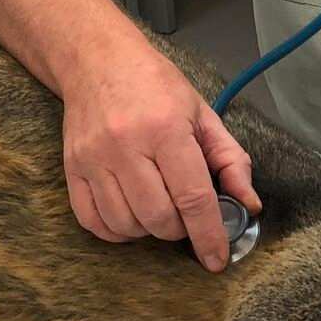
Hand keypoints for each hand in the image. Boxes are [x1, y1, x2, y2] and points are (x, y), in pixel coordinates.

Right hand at [61, 43, 258, 272]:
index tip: (217, 259)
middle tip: (184, 214)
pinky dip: (116, 231)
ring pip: (125, 224)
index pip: (193, 197)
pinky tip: (130, 218)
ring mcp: (93, 158)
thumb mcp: (203, 114)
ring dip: (148, 231)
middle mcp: (126, 145)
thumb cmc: (155, 86)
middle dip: (179, 229)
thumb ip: (230, 160)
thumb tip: (249, 204)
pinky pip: (92, 221)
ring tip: (157, 210)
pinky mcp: (71, 168)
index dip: (209, 235)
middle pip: (158, 217)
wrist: (97, 61)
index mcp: (166, 128)